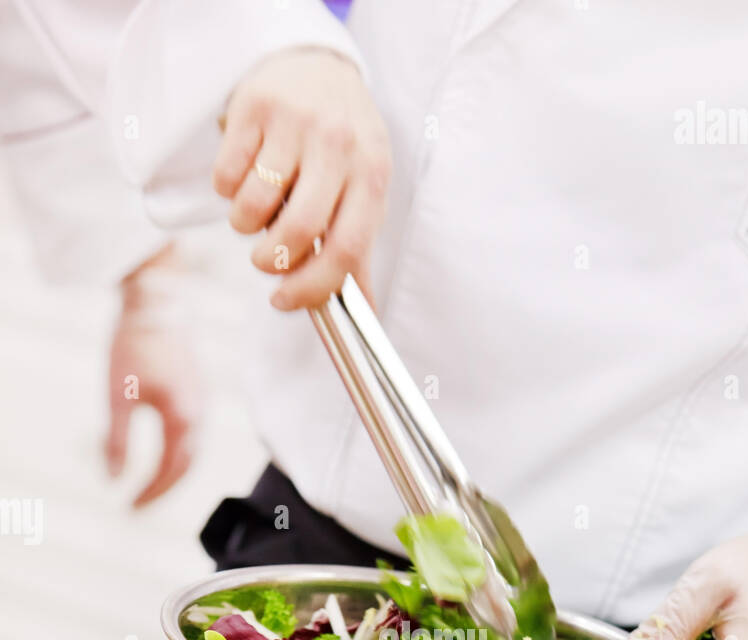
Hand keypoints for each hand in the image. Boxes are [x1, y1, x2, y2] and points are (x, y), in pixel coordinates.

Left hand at [105, 245, 200, 506]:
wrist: (156, 301)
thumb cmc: (135, 344)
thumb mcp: (119, 396)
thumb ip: (117, 441)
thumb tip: (114, 479)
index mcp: (183, 418)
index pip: (170, 470)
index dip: (150, 492)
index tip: (129, 506)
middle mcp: (201, 413)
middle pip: (187, 466)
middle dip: (163, 488)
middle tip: (140, 503)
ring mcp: (204, 401)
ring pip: (194, 450)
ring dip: (173, 471)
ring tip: (151, 483)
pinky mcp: (200, 390)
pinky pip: (195, 433)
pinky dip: (180, 451)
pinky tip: (163, 450)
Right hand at [212, 48, 390, 308]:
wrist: (316, 66)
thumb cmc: (342, 145)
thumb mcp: (362, 190)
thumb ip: (359, 253)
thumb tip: (366, 315)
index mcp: (371, 176)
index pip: (344, 250)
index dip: (311, 288)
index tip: (283, 301)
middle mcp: (338, 146)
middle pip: (296, 232)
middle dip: (270, 261)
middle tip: (264, 259)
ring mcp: (296, 123)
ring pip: (253, 206)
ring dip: (244, 224)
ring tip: (256, 209)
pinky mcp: (255, 106)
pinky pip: (226, 176)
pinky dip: (226, 190)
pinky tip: (244, 174)